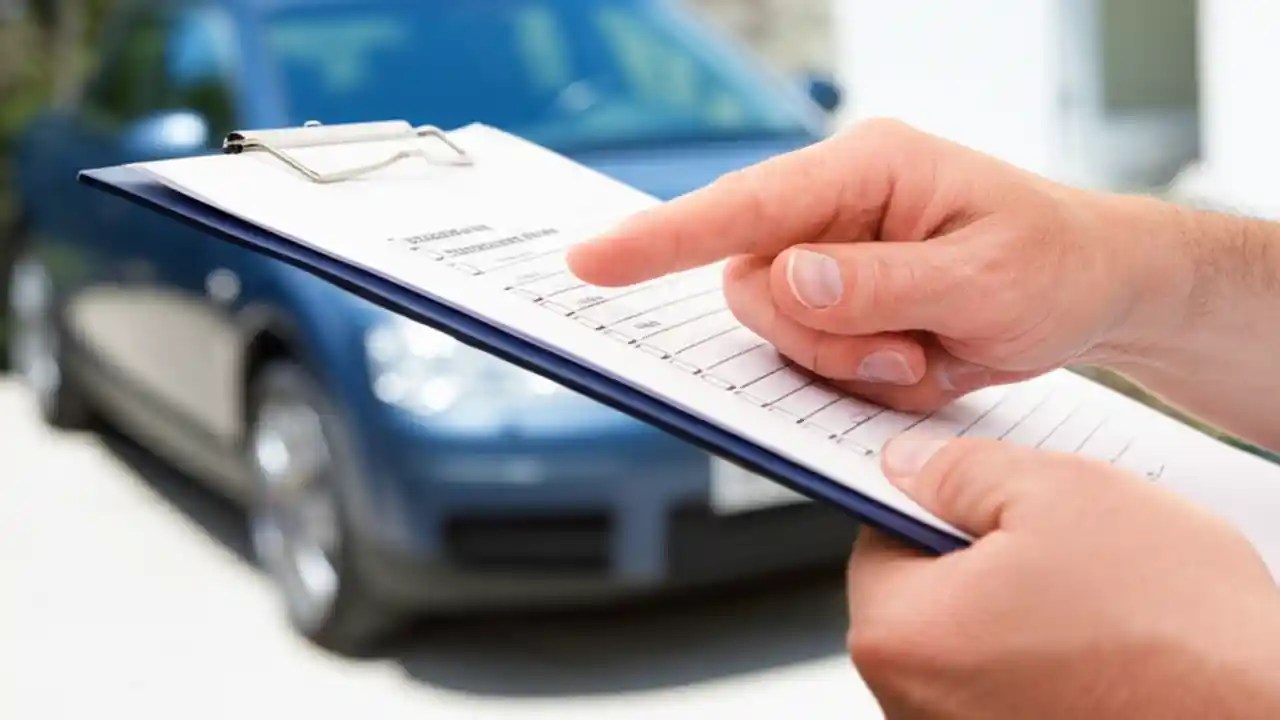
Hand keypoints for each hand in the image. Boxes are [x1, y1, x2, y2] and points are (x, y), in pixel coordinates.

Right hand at [568, 120, 1192, 411]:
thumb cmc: (1053, 265)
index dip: (662, 236)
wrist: (1092, 289)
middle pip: (751, 284)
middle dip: (817, 339)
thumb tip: (790, 278)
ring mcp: (836, 255)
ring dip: (845, 362)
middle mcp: (837, 206)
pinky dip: (863, 375)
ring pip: (778, 327)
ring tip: (924, 355)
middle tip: (903, 355)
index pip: (745, 205)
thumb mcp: (983, 280)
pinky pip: (812, 355)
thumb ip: (883, 283)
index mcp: (868, 169)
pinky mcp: (842, 298)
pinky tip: (922, 357)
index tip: (592, 260)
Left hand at [848, 433, 1279, 718]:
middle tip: (1055, 544)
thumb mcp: (1063, 495)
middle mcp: (912, 706)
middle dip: (978, 561)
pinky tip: (1102, 649)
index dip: (932, 503)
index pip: (876, 539)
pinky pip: (1007, 689)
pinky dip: (1044, 663)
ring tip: (1095, 603)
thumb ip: (960, 471)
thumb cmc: (1179, 631)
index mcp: (900, 636)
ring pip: (970, 645)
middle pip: (922, 599)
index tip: (975, 493)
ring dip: (1015, 614)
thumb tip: (908, 464)